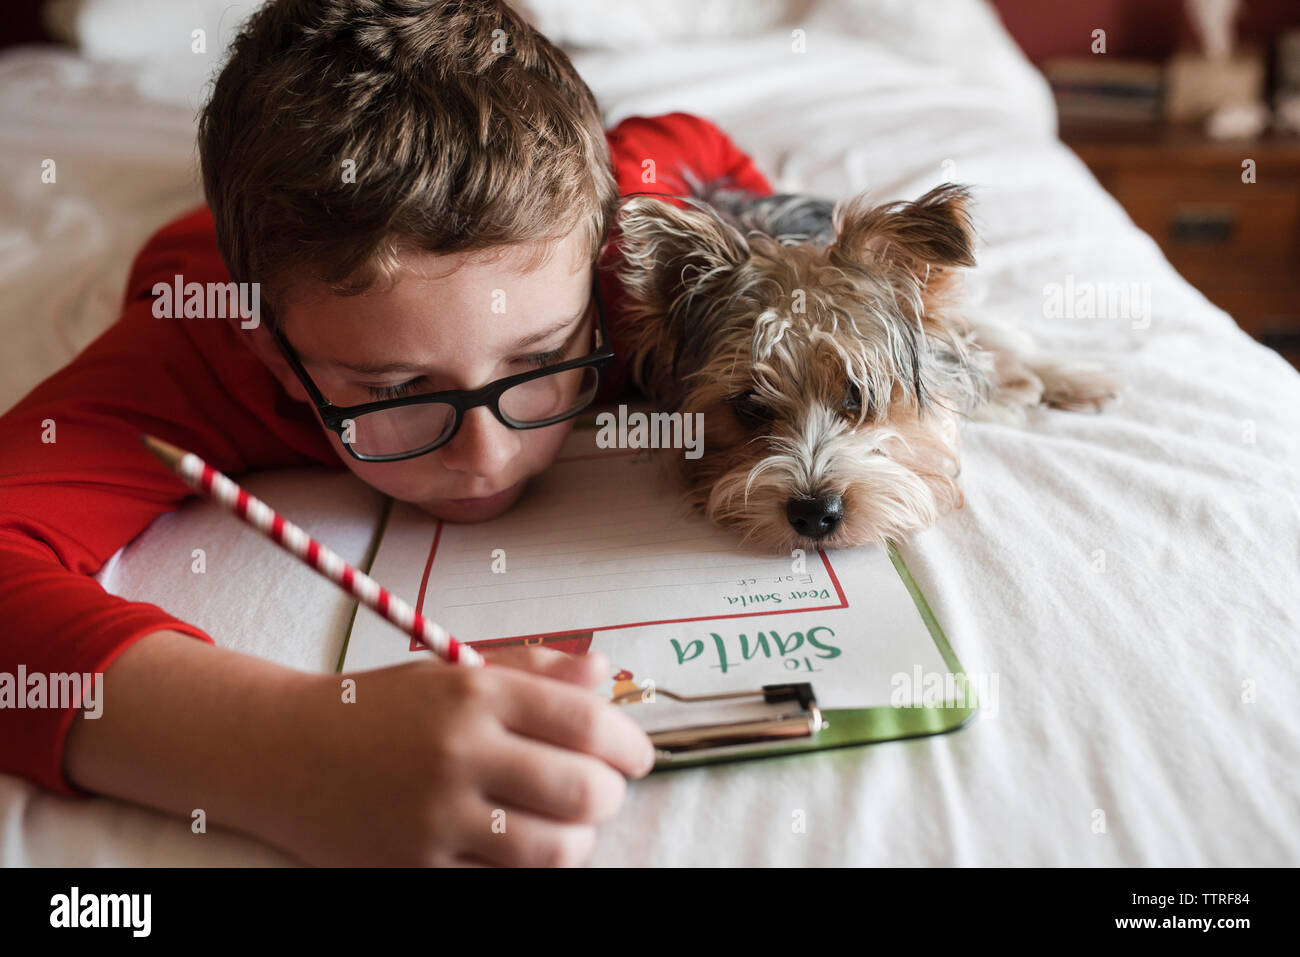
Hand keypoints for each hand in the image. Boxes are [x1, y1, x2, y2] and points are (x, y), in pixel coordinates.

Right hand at [276, 646, 654, 865]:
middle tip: (602, 790)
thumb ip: (535, 668)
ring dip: (578, 840)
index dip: (630, 744)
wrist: (285, 752)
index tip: (636, 754)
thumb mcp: (455, 671)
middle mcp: (458, 752)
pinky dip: (527, 871)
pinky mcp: (415, 868)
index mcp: (474, 694)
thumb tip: (606, 673)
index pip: (587, 723)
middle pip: (583, 791)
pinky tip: (521, 850)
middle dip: (610, 795)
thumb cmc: (382, 708)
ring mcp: (436, 817)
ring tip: (566, 824)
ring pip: (554, 850)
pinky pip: (504, 885)